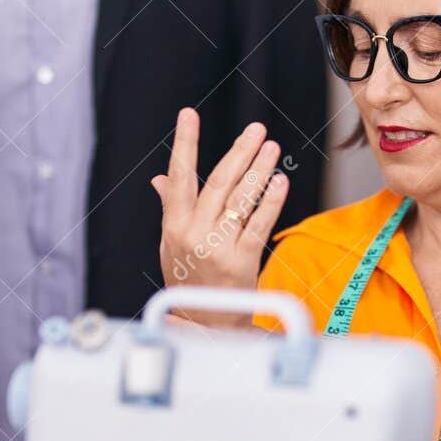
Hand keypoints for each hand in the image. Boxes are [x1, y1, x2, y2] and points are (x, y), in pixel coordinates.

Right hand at [154, 108, 289, 326]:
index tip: (188, 115)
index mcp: (174, 226)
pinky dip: (270, 203)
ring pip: (240, 201)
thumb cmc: (189, 280)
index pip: (179, 178)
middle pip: (218, 184)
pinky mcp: (241, 263)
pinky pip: (258, 226)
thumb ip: (170, 209)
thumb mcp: (171, 246)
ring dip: (258, 171)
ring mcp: (217, 248)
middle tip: (256, 130)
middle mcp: (193, 234)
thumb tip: (160, 179)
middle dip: (238, 153)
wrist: (205, 324)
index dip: (184, 145)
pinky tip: (279, 182)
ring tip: (271, 147)